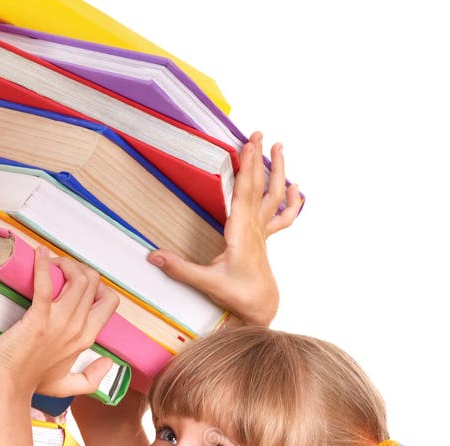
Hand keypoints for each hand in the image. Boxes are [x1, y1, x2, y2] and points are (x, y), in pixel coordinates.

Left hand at [0, 249, 118, 398]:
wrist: (7, 388)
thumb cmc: (31, 384)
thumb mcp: (68, 385)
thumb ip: (92, 378)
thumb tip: (108, 363)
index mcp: (86, 339)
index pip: (109, 301)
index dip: (97, 286)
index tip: (78, 283)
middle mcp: (78, 328)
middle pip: (94, 282)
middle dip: (79, 267)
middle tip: (61, 268)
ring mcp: (59, 323)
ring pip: (79, 279)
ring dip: (65, 264)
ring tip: (51, 263)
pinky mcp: (37, 319)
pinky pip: (45, 285)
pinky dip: (43, 265)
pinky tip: (39, 255)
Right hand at [147, 135, 301, 325]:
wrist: (260, 308)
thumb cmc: (237, 296)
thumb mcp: (207, 283)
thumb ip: (180, 269)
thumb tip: (153, 257)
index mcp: (241, 234)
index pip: (245, 194)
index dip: (246, 168)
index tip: (247, 145)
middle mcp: (255, 229)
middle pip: (260, 187)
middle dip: (259, 159)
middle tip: (259, 133)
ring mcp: (262, 233)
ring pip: (275, 197)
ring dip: (278, 171)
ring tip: (279, 148)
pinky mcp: (264, 239)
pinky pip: (283, 217)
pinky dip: (292, 201)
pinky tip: (296, 188)